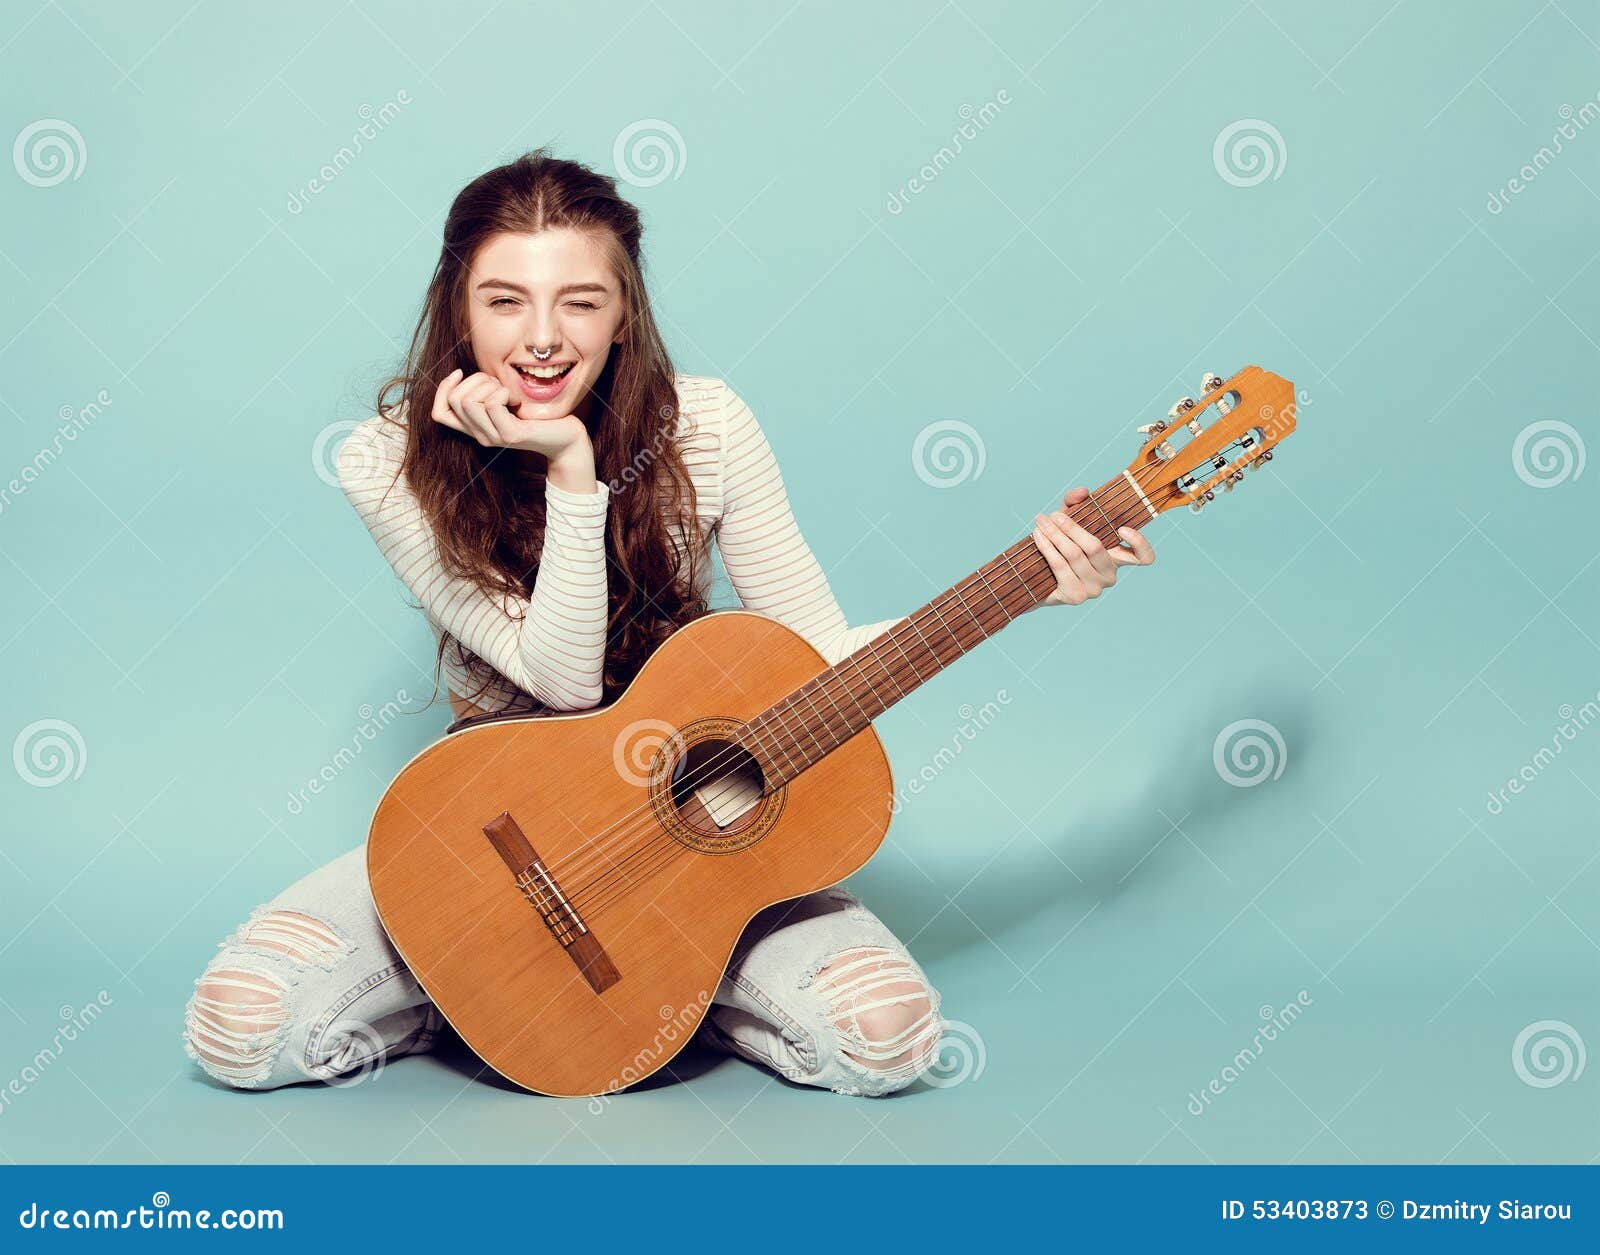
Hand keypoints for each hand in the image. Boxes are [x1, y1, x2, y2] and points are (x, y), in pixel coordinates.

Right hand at [430, 368, 592, 464]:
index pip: (439, 413)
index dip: (443, 389)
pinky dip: (502, 392)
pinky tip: (515, 398)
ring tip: (507, 390)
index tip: (461, 372)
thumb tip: (466, 373)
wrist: (566, 440)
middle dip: (475, 380)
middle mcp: (480, 435)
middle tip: (498, 384)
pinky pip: (492, 405)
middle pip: (455, 400)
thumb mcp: (506, 401)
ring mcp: (494, 437)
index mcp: (476, 427)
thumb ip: (485, 393)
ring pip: (468, 402)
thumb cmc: (538, 415)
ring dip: (487, 385)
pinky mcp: (510, 435)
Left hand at [1029, 486, 1154, 606]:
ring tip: (1041, 522)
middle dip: (1071, 528)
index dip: (1139, 543)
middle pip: (1095, 548)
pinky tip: (1038, 537)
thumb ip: (1075, 502)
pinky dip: (1047, 548)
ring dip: (1054, 535)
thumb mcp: (1068, 520)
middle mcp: (1109, 575)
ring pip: (1074, 555)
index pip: (1143, 557)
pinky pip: (1060, 567)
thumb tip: (1083, 491)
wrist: (1035, 578)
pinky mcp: (1075, 596)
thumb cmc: (1059, 545)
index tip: (1122, 528)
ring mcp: (1094, 589)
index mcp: (1116, 557)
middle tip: (1053, 515)